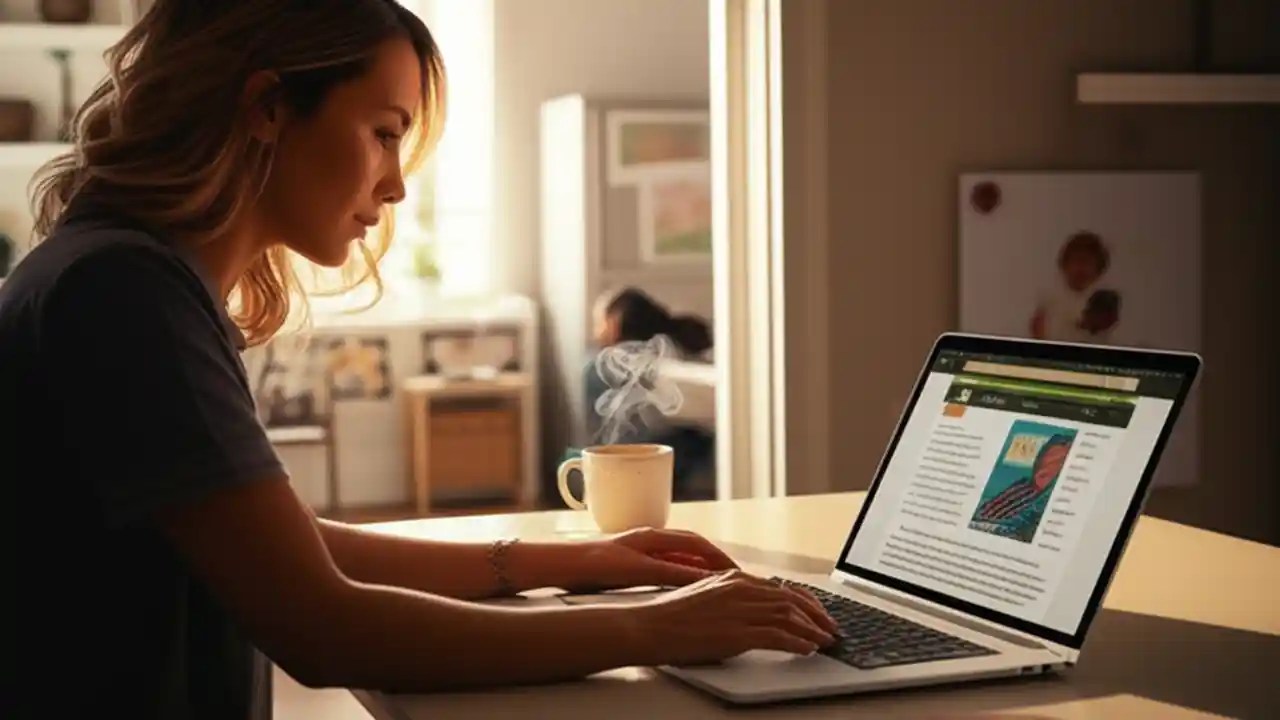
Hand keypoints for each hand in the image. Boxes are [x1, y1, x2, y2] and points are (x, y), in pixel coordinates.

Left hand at [570, 527, 738, 591]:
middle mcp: (649, 539)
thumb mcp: (639, 570)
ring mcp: (640, 550)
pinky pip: (665, 566)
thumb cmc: (596, 564)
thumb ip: (672, 573)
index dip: (718, 556)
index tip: (736, 570)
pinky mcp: (631, 563)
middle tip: (732, 579)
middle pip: (690, 548)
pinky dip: (681, 574)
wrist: (563, 566)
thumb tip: (705, 577)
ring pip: (678, 557)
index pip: (696, 542)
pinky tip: (683, 586)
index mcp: (653, 536)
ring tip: (714, 585)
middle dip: (712, 561)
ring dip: (698, 568)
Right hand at [629, 570, 839, 665]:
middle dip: (816, 616)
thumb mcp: (704, 596)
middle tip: (830, 628)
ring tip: (824, 642)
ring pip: (789, 617)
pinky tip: (806, 650)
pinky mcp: (737, 632)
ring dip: (812, 631)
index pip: (780, 586)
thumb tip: (751, 612)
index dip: (806, 600)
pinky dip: (797, 643)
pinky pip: (778, 637)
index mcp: (733, 577)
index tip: (818, 612)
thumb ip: (730, 599)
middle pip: (791, 600)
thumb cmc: (670, 616)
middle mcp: (741, 587)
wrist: (649, 626)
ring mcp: (740, 609)